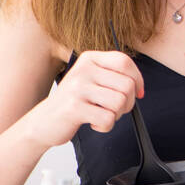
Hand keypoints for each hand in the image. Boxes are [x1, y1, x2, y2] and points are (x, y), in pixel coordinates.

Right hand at [27, 50, 144, 147]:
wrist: (44, 120)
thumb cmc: (74, 101)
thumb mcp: (91, 80)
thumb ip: (113, 76)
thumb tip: (139, 86)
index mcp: (89, 59)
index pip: (124, 62)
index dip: (138, 79)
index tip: (139, 93)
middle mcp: (83, 70)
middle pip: (127, 85)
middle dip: (128, 103)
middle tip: (113, 109)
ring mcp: (77, 88)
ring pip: (120, 102)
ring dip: (116, 115)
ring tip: (101, 114)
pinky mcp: (74, 107)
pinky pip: (108, 118)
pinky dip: (105, 126)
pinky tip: (93, 122)